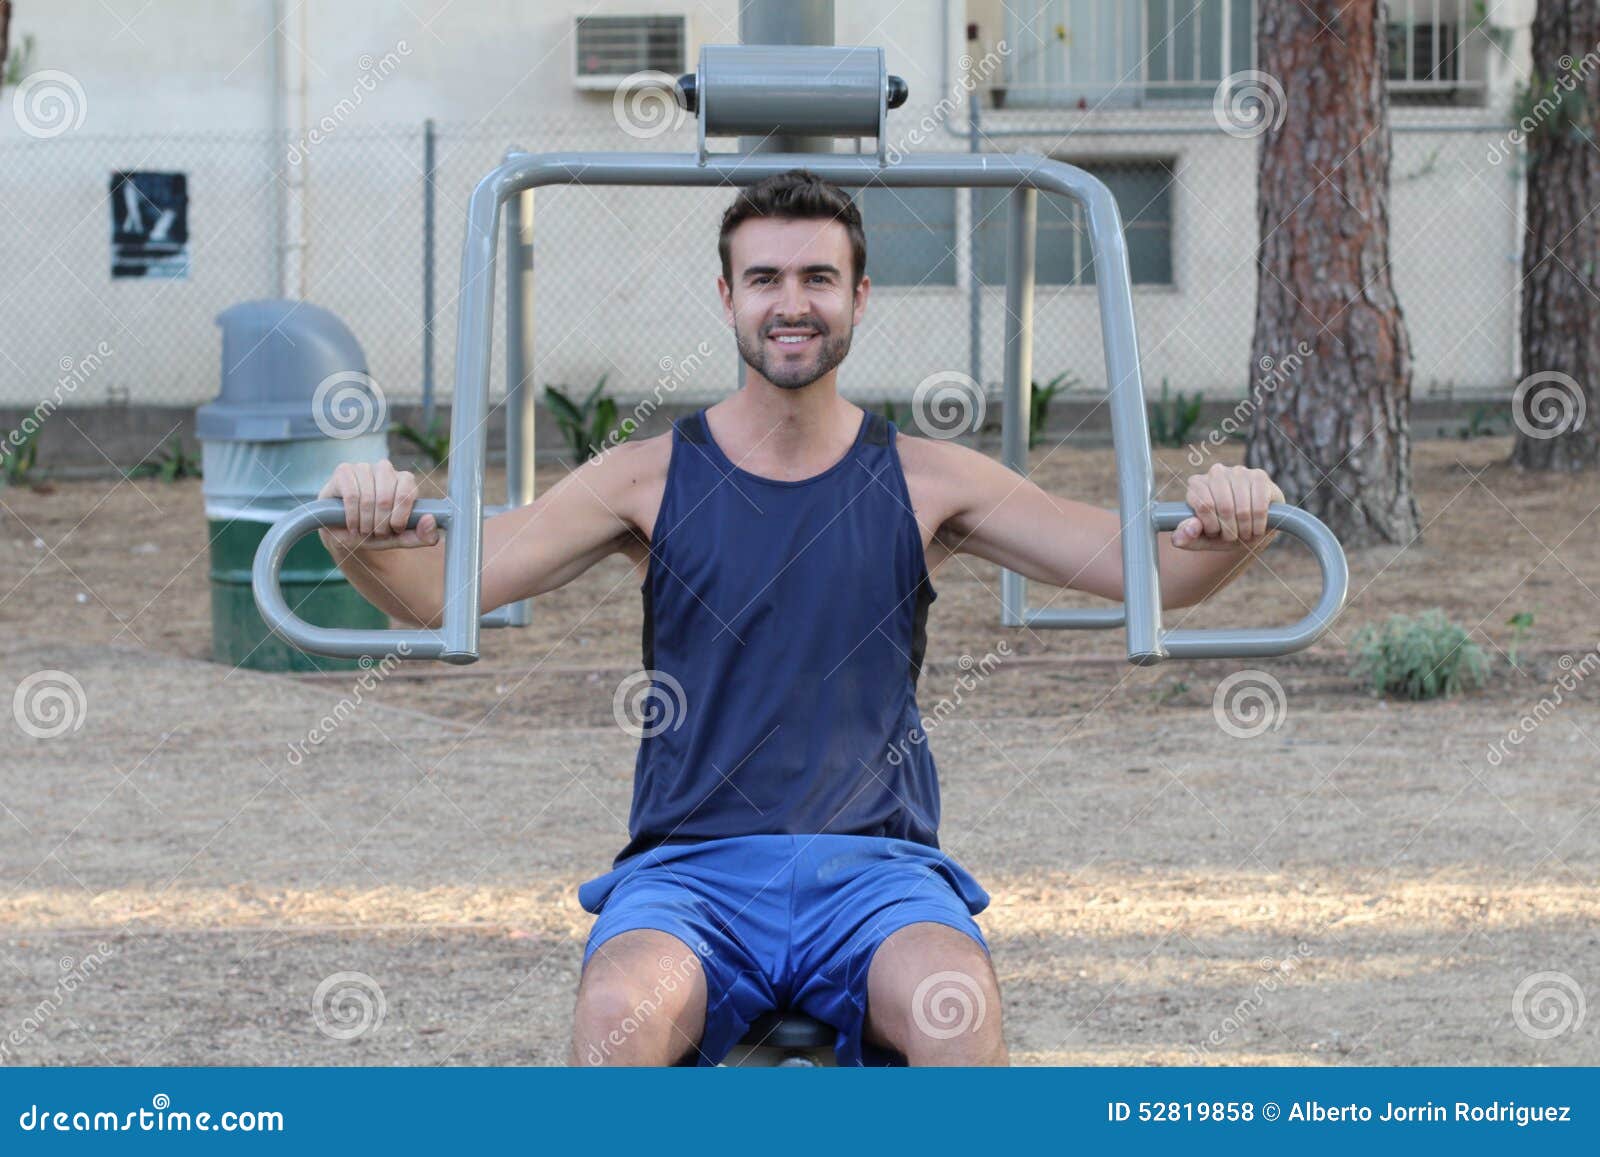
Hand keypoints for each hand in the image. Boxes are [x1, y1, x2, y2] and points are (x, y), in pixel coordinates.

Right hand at [316, 459, 440, 552]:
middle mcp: (385, 469)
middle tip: (377, 534)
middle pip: (386, 498)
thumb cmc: (376, 531)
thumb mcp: (400, 538)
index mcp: (405, 480)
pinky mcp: (344, 471)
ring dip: (366, 522)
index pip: (407, 493)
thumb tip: (431, 520)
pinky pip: (351, 494)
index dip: (400, 516)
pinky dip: (352, 516)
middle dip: (381, 523)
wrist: (344, 531)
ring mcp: (364, 467)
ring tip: (364, 531)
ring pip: (368, 497)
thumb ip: (422, 535)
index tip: (395, 530)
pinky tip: (352, 526)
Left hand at [1170, 463, 1282, 550]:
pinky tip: (1256, 529)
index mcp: (1196, 484)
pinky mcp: (1259, 476)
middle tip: (1232, 538)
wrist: (1246, 529)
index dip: (1212, 526)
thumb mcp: (1198, 540)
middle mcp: (1216, 472)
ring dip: (1245, 529)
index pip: (1204, 506)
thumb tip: (1191, 527)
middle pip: (1225, 507)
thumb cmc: (1219, 532)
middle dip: (1230, 530)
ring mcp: (1239, 472)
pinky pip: (1260, 505)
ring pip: (1243, 508)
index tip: (1215, 534)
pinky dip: (1258, 524)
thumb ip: (1184, 537)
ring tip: (1244, 535)